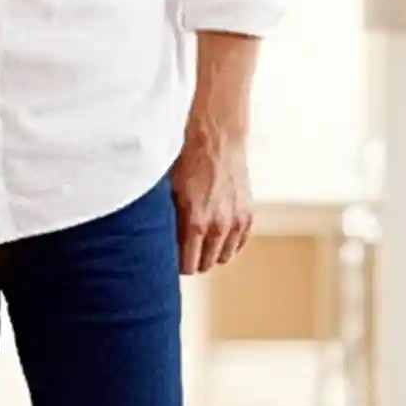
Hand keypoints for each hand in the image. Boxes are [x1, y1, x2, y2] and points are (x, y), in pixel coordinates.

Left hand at [170, 123, 253, 275]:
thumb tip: (157, 242)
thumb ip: (167, 221)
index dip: (177, 264)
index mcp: (195, 223)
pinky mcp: (248, 214)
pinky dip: (229, 243)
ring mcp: (236, 221)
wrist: (216, 140)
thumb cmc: (187, 162)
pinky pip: (239, 243)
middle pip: (205, 264)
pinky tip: (217, 234)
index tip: (171, 258)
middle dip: (193, 259)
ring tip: (200, 241)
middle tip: (183, 249)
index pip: (188, 265)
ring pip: (223, 257)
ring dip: (211, 253)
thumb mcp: (167, 193)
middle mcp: (218, 226)